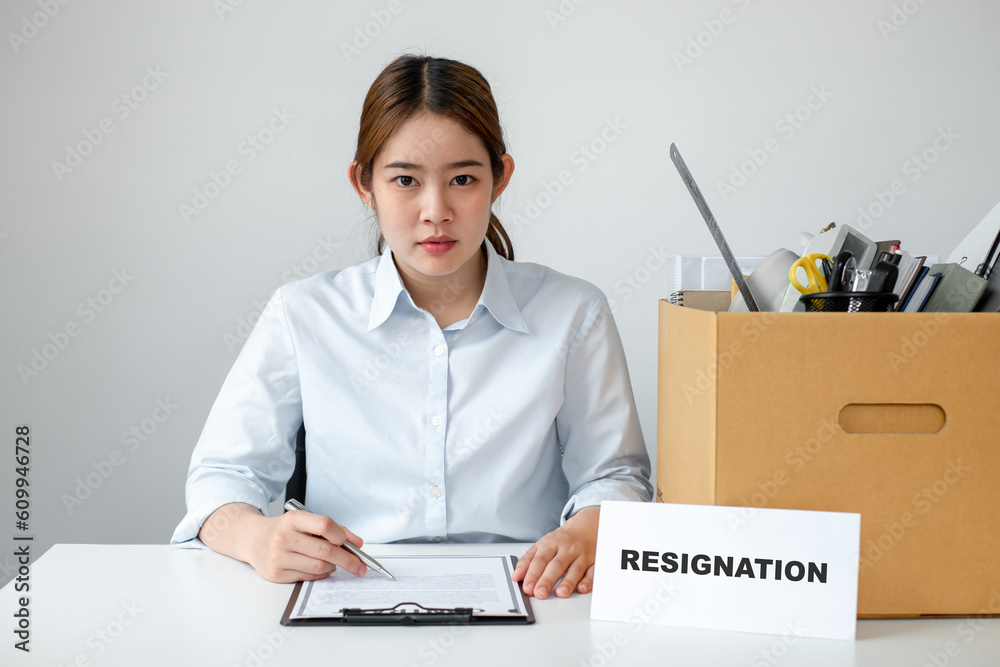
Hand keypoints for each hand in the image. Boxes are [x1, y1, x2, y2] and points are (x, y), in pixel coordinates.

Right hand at [199, 502, 367, 583]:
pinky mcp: (276, 574)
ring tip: (335, 564)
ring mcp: (278, 557)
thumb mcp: (304, 522)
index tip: (354, 544)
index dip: (342, 534)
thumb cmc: (284, 530)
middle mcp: (283, 537)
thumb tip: (357, 543)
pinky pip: (308, 576)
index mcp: (293, 519)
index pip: (324, 524)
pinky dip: (320, 574)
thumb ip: (332, 529)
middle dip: (348, 560)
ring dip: (333, 567)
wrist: (252, 539)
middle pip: (325, 550)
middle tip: (360, 566)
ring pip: (319, 566)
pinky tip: (321, 568)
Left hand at [511, 505, 599, 598]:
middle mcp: (567, 549)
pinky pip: (593, 571)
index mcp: (551, 543)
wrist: (587, 526)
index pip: (540, 560)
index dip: (533, 574)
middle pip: (556, 565)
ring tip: (561, 593)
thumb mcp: (543, 544)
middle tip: (540, 593)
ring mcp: (582, 555)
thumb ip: (528, 560)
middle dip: (547, 580)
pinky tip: (582, 588)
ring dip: (568, 581)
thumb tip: (516, 576)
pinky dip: (588, 580)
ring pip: (575, 569)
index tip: (527, 587)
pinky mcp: (595, 561)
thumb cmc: (563, 539)